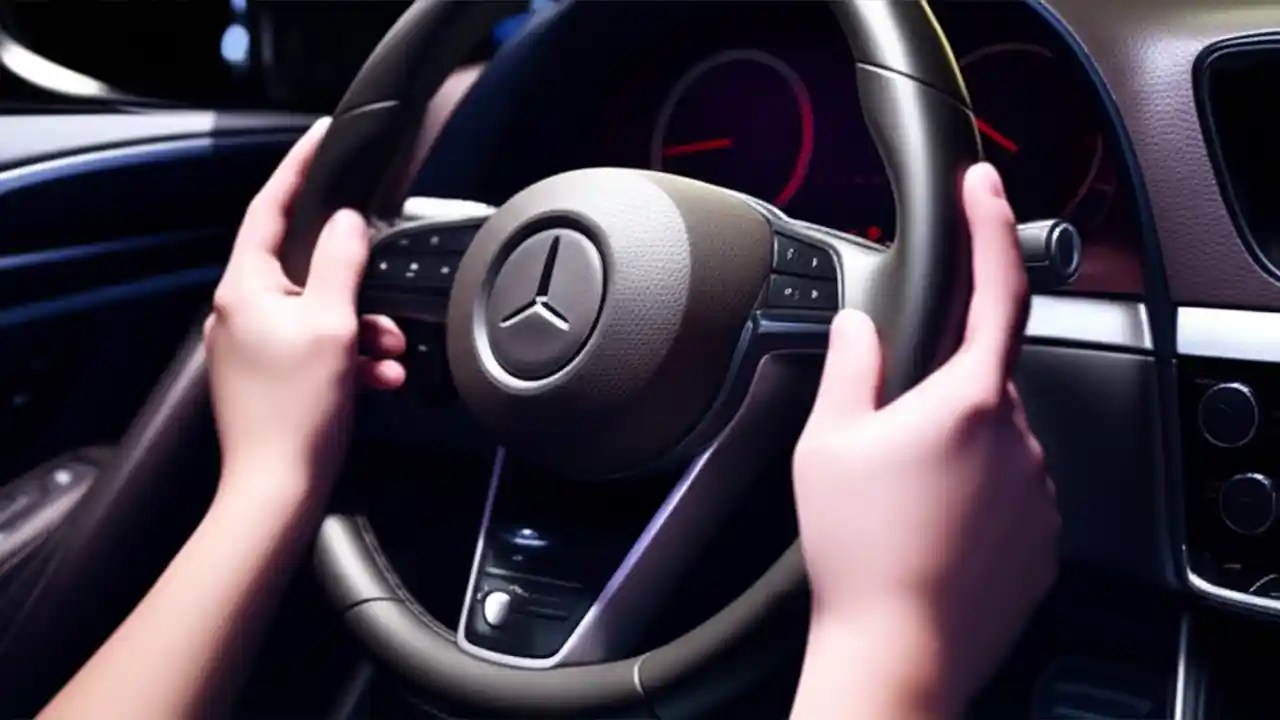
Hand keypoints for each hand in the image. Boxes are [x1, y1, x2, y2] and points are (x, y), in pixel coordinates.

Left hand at [204, 118, 406, 507]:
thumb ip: (340, 263)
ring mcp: (253, 346)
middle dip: (357, 283)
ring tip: (386, 355)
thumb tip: (347, 223)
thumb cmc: (297, 413)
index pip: (269, 208)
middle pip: (306, 268)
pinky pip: (319, 348)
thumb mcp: (330, 325)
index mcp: (244, 289)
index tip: (324, 140)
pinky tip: (377, 378)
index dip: (299, 169)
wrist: (277, 490)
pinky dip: (351, 357)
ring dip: (362, 328)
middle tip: (386, 298)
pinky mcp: (270, 377)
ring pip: (320, 313)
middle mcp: (241, 312)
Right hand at [790, 163, 1058, 717]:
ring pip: (992, 439)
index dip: (990, 226)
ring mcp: (1036, 492)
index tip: (984, 183)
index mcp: (967, 402)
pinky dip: (971, 495)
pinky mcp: (1042, 539)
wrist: (897, 650)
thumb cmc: (859, 550)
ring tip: (897, 505)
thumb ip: (851, 368)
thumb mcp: (829, 443)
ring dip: (952, 450)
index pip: (996, 290)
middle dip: (935, 393)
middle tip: (880, 446)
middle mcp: (1017, 439)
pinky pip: (1007, 490)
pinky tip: (925, 530)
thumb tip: (860, 327)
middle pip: (980, 379)